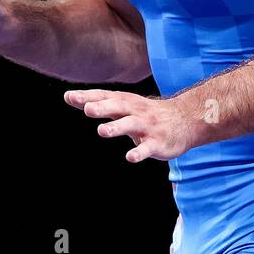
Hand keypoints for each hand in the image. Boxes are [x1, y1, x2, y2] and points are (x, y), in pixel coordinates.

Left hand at [64, 89, 196, 162]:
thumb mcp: (123, 105)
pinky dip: (139, 152)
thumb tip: (68, 96)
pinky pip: (147, 148)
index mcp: (126, 102)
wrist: (185, 120)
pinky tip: (130, 157)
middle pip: (118, 107)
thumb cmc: (146, 114)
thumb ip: (98, 102)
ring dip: (117, 128)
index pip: (104, 97)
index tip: (69, 97)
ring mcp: (147, 127)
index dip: (88, 97)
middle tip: (87, 109)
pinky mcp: (158, 142)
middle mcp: (136, 112)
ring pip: (131, 125)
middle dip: (103, 107)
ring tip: (102, 131)